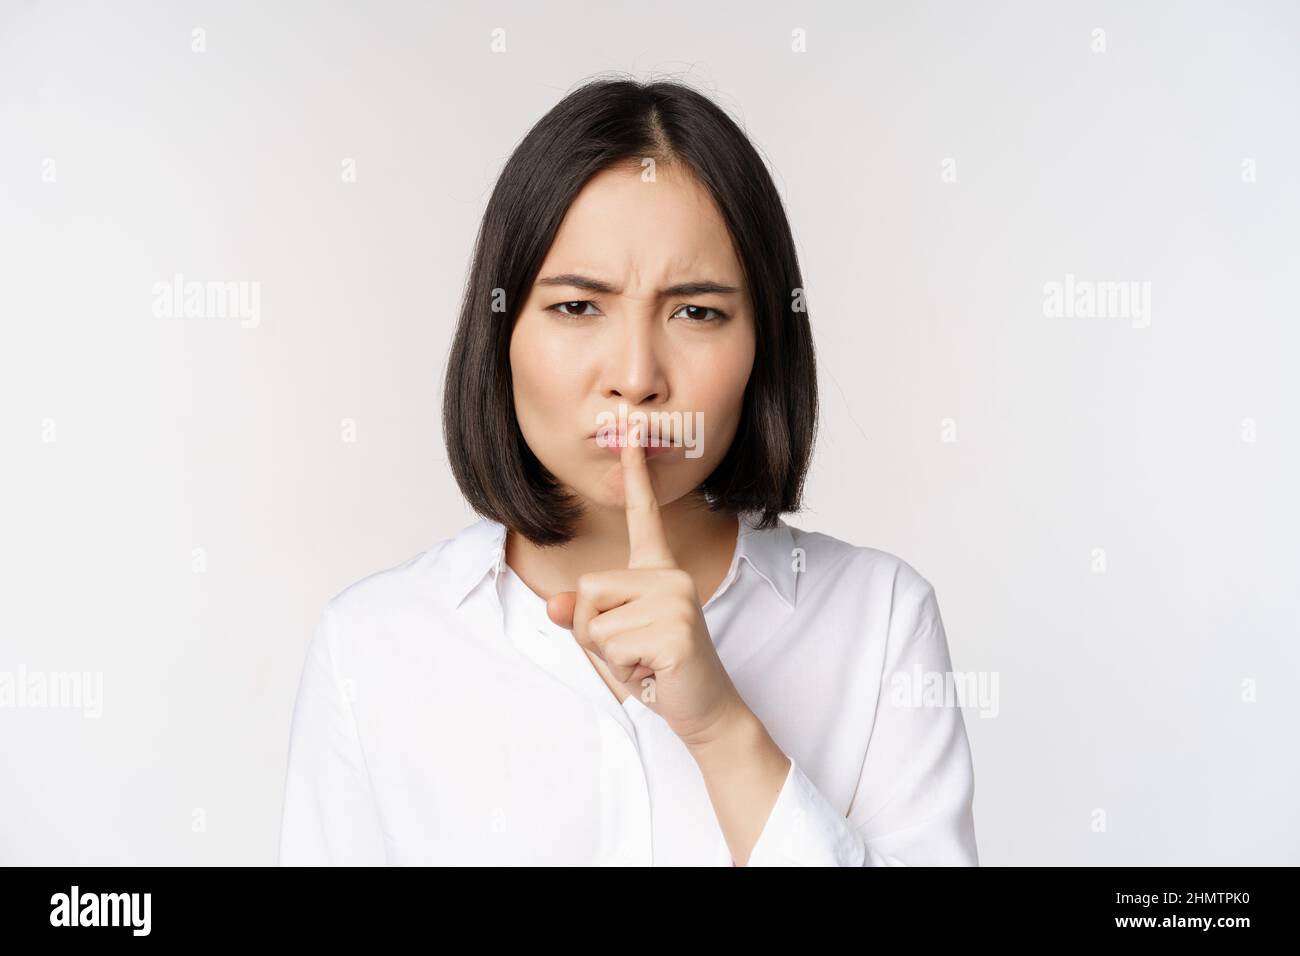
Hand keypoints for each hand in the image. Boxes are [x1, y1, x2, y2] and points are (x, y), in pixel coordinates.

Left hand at [546, 421, 745, 748]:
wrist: (704, 708)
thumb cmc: (658, 669)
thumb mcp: (613, 639)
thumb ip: (584, 617)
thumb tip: (554, 606)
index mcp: (657, 570)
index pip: (643, 515)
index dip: (634, 474)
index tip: (628, 433)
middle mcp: (668, 576)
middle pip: (589, 590)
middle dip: (595, 632)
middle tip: (635, 650)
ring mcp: (675, 600)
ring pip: (595, 623)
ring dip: (610, 654)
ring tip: (646, 660)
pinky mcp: (674, 631)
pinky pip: (612, 646)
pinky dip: (624, 669)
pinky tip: (655, 670)